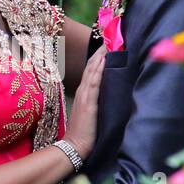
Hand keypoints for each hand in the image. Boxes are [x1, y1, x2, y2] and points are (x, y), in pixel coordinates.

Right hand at [64, 45, 105, 159]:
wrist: (75, 146)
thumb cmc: (84, 133)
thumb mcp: (90, 113)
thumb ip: (95, 102)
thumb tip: (107, 94)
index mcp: (84, 93)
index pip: (91, 71)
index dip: (98, 57)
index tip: (107, 45)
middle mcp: (83, 91)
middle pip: (91, 66)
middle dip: (100, 52)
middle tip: (108, 37)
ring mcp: (85, 96)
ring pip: (93, 71)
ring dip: (100, 56)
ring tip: (108, 43)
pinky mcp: (89, 103)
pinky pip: (94, 82)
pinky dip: (99, 70)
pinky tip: (104, 60)